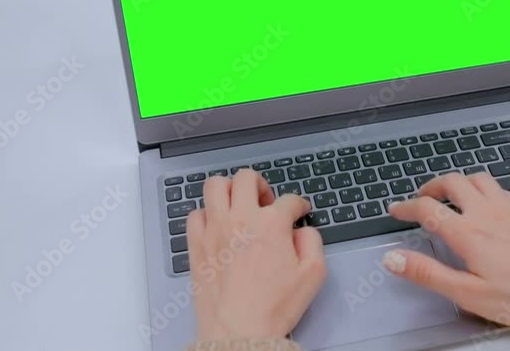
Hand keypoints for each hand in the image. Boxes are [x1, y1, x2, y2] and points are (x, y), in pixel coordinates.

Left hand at [187, 170, 325, 339]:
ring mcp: (214, 230)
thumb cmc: (273, 308)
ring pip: (215, 186)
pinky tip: (217, 226)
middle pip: (247, 178)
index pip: (289, 199)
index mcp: (271, 224)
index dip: (298, 205)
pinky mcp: (196, 244)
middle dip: (261, 185)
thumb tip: (301, 230)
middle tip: (266, 202)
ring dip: (230, 190)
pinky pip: (195, 213)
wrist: (239, 331)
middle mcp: (241, 219)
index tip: (298, 212)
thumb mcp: (313, 274)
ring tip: (239, 205)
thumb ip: (313, 241)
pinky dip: (207, 214)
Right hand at [385, 173, 509, 332]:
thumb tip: (394, 259)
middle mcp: (488, 214)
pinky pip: (501, 188)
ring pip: (478, 178)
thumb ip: (429, 274)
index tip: (396, 210)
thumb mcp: (469, 294)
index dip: (406, 206)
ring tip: (450, 195)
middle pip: (453, 182)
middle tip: (421, 198)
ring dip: (459, 182)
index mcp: (469, 234)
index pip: (428, 209)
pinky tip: (488, 203)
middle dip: (431, 186)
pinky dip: (485, 189)